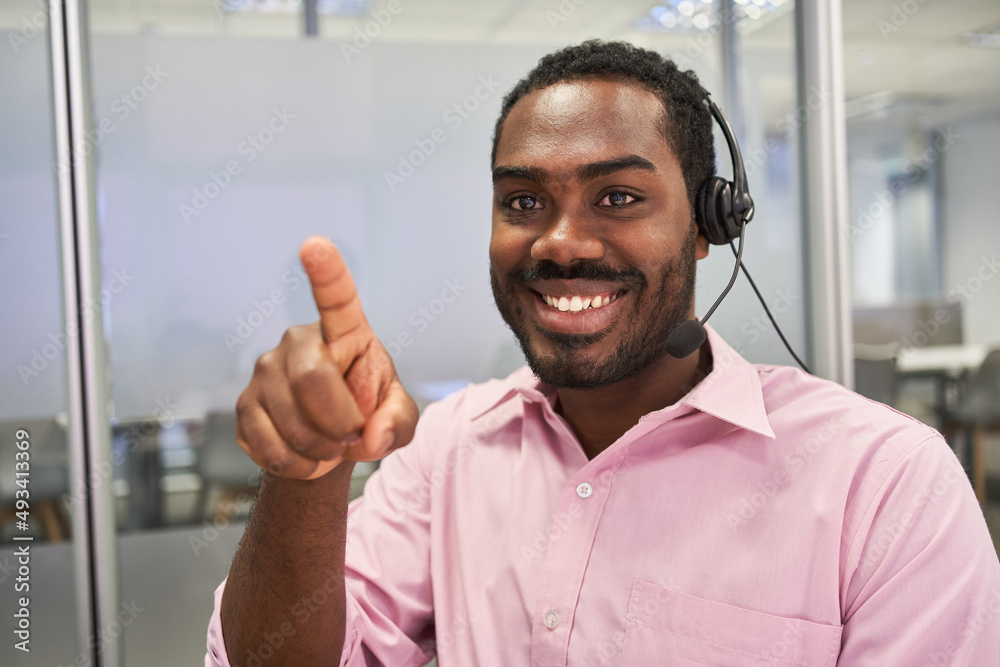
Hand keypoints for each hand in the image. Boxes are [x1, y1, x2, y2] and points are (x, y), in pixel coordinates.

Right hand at [235, 236, 418, 479]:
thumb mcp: (397, 418)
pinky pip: (268, 444)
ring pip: (290, 420)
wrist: (329, 444)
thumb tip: (372, 436)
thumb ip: (398, 423)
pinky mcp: (243, 406)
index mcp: (344, 332)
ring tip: (332, 447)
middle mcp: (298, 341)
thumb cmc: (368, 414)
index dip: (327, 272)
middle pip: (312, 379)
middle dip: (339, 422)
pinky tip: (307, 459)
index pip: (336, 297)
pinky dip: (296, 465)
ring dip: (321, 449)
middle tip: (352, 437)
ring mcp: (264, 372)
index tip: (315, 244)